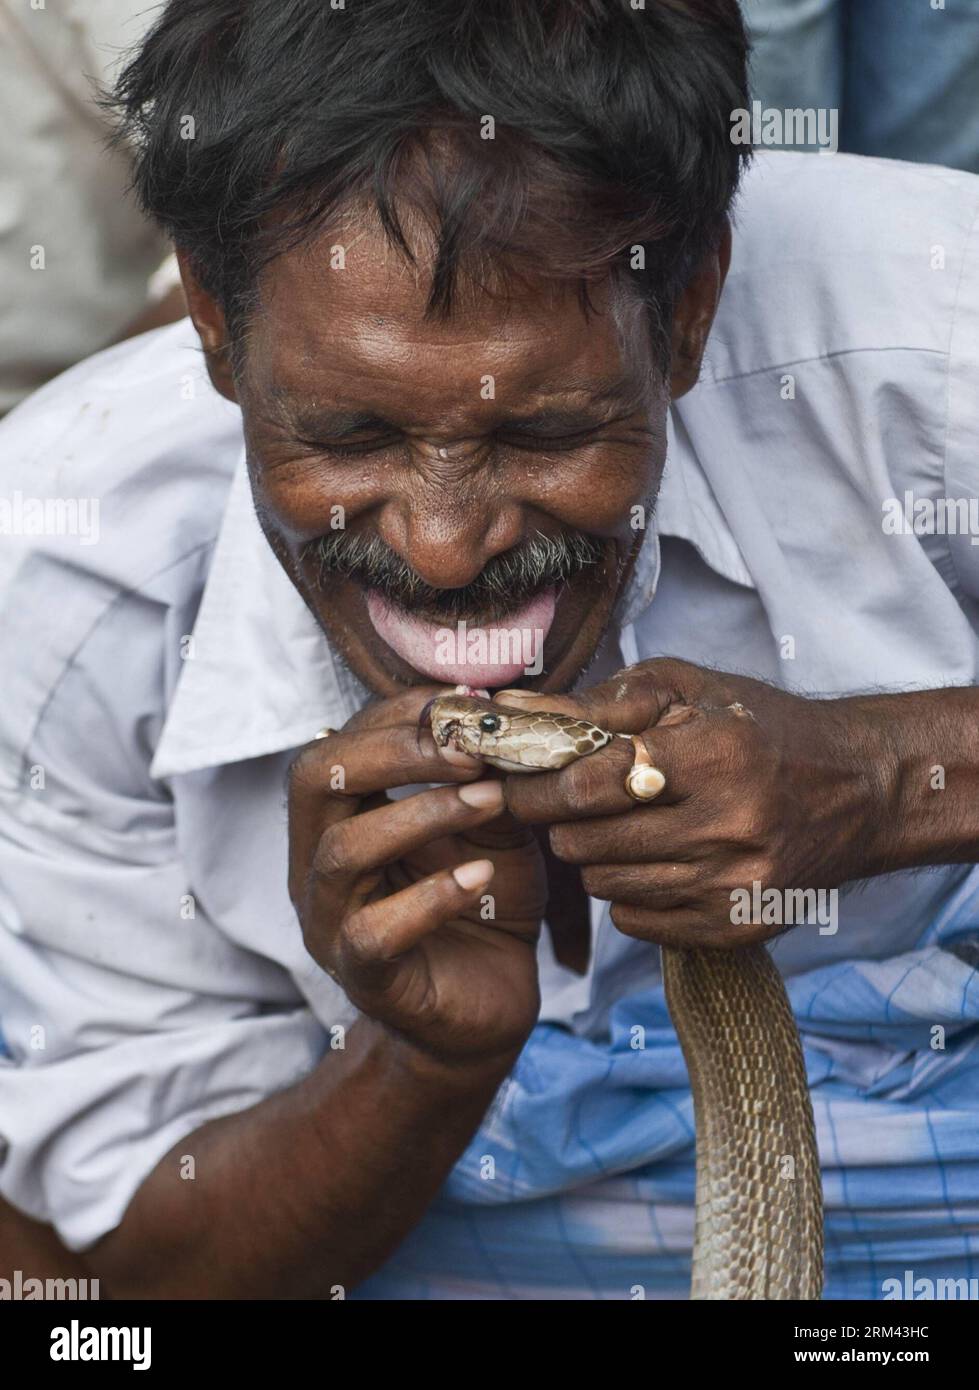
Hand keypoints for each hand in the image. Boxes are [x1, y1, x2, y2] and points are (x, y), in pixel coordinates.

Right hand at [288, 687, 546, 1067]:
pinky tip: (479, 878)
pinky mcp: (363, 977)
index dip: (397, 714)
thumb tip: (502, 710)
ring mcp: (330, 922)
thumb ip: (485, 775)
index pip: (338, 742)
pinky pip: (374, 932)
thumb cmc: (482, 904)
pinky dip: (429, 897)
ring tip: (491, 801)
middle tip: (473, 748)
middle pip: (317, 779)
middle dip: (397, 750)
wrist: (489, 1006)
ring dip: (422, 813)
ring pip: (342, 851)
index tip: (469, 706)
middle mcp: (315, 864)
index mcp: (335, 818)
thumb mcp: (490, 826)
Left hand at [496, 659, 894, 948]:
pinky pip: (636, 920)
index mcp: (714, 756)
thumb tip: (515, 713)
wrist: (857, 791)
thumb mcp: (689, 689)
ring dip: (592, 855)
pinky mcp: (736, 928)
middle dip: (560, 820)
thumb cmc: (760, 729)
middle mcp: (728, 827)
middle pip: (587, 841)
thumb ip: (602, 701)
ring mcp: (734, 886)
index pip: (588, 786)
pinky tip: (651, 859)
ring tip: (615, 825)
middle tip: (563, 801)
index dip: (536, 786)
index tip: (513, 781)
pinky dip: (625, 891)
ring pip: (605, 884)